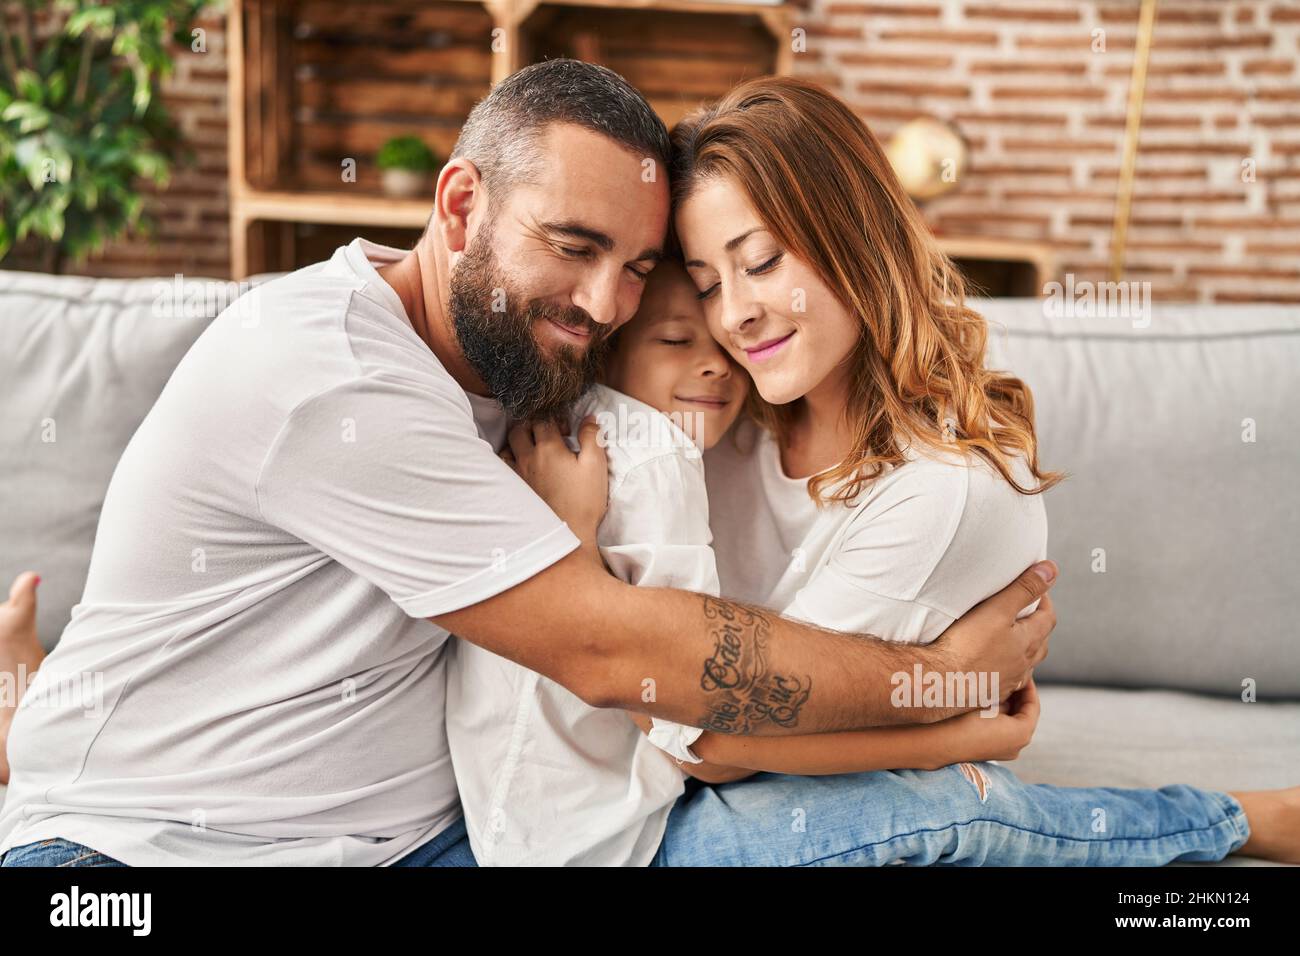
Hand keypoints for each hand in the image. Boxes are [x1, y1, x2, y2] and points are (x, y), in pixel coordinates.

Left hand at [503, 416, 607, 545]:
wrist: (569, 533)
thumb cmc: (584, 500)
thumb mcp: (596, 465)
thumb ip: (592, 437)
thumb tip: (589, 419)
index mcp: (548, 448)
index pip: (543, 420)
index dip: (555, 419)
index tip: (566, 430)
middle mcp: (528, 458)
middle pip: (520, 429)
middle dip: (533, 425)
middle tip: (548, 434)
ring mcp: (518, 474)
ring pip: (507, 447)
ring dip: (518, 441)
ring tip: (533, 447)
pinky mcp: (515, 489)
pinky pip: (504, 467)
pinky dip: (510, 459)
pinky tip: (523, 465)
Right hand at [930, 561, 1056, 710]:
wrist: (941, 682)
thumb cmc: (967, 646)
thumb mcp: (997, 609)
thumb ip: (1024, 589)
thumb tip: (1051, 570)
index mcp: (1029, 642)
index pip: (1048, 617)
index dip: (1044, 600)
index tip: (1034, 590)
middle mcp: (1024, 664)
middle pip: (1040, 641)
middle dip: (1036, 623)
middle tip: (1024, 610)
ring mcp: (1008, 680)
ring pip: (1025, 662)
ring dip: (1023, 648)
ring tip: (1010, 636)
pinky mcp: (991, 691)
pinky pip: (1008, 677)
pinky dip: (1007, 666)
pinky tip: (994, 663)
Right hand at [942, 678, 1040, 763]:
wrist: (937, 743)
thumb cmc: (962, 720)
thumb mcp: (988, 700)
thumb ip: (1006, 695)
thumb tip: (1011, 689)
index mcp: (1022, 733)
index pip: (1033, 705)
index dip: (1028, 686)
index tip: (1022, 672)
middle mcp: (1018, 746)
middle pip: (1025, 715)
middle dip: (1020, 696)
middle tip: (1013, 677)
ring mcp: (1006, 751)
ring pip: (1014, 723)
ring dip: (1010, 705)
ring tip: (1000, 686)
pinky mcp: (993, 751)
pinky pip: (1004, 730)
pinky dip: (1002, 716)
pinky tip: (990, 702)